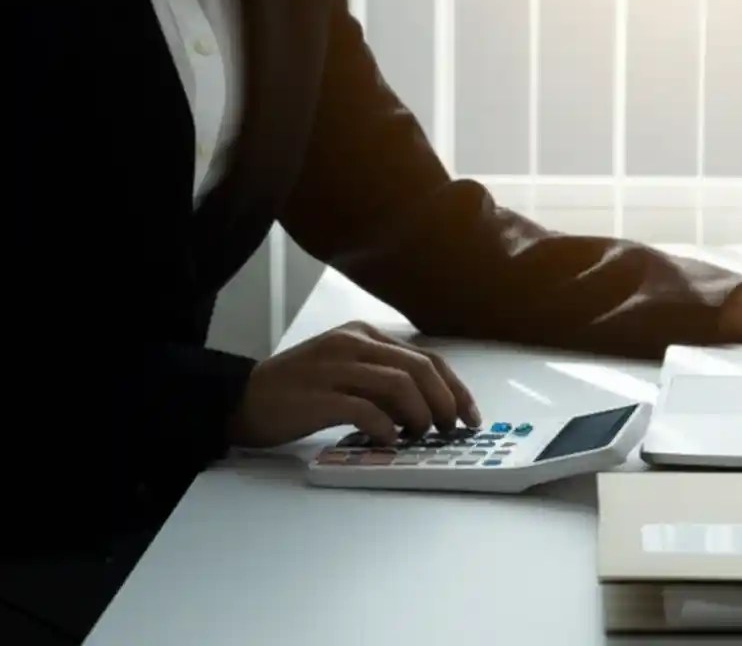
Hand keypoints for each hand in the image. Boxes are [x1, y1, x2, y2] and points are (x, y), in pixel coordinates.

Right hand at [227, 321, 478, 447]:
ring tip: (420, 436)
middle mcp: (352, 344)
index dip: (455, 388)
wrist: (238, 399)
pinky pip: (367, 410)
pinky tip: (388, 441)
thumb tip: (428, 409)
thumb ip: (381, 381)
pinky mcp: (318, 396)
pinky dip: (386, 428)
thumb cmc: (296, 393)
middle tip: (450, 430)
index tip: (469, 416)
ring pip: (400, 385)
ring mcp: (334, 367)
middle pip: (420, 369)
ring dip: (420, 414)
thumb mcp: (344, 372)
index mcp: (363, 335)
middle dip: (445, 402)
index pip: (426, 357)